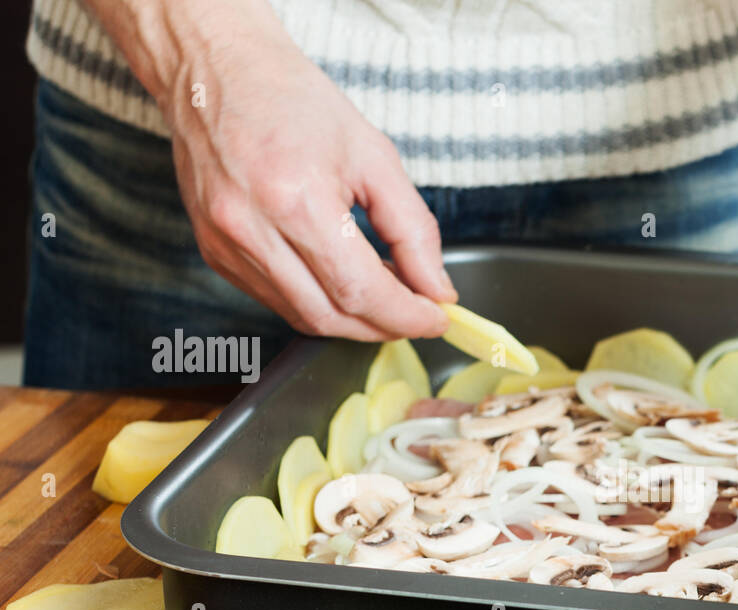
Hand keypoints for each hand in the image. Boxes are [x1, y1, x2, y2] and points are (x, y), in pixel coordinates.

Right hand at [148, 2, 455, 338]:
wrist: (215, 71)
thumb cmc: (292, 101)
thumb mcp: (374, 155)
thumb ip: (413, 229)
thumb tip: (436, 288)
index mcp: (296, 199)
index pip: (361, 290)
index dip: (405, 315)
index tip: (435, 318)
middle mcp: (252, 229)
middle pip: (332, 315)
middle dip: (383, 324)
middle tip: (416, 311)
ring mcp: (226, 245)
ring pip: (304, 317)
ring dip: (352, 319)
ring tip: (383, 292)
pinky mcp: (214, 253)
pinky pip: (276, 302)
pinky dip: (317, 303)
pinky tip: (338, 281)